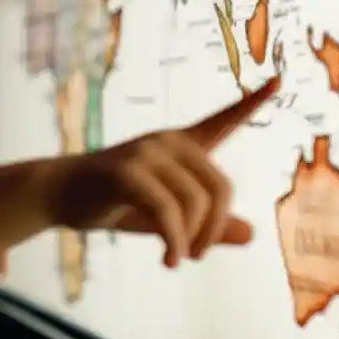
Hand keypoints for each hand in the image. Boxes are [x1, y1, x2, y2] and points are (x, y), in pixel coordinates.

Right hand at [45, 76, 279, 267]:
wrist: (58, 195)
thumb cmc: (113, 203)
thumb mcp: (166, 218)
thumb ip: (208, 226)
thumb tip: (252, 234)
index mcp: (180, 146)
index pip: (223, 120)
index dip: (252, 102)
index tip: (280, 79)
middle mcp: (167, 142)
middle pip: (220, 186)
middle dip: (214, 228)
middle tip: (197, 255)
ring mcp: (146, 153)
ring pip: (195, 202)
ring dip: (192, 241)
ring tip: (177, 259)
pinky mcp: (126, 171)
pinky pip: (167, 212)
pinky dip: (174, 242)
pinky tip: (169, 260)